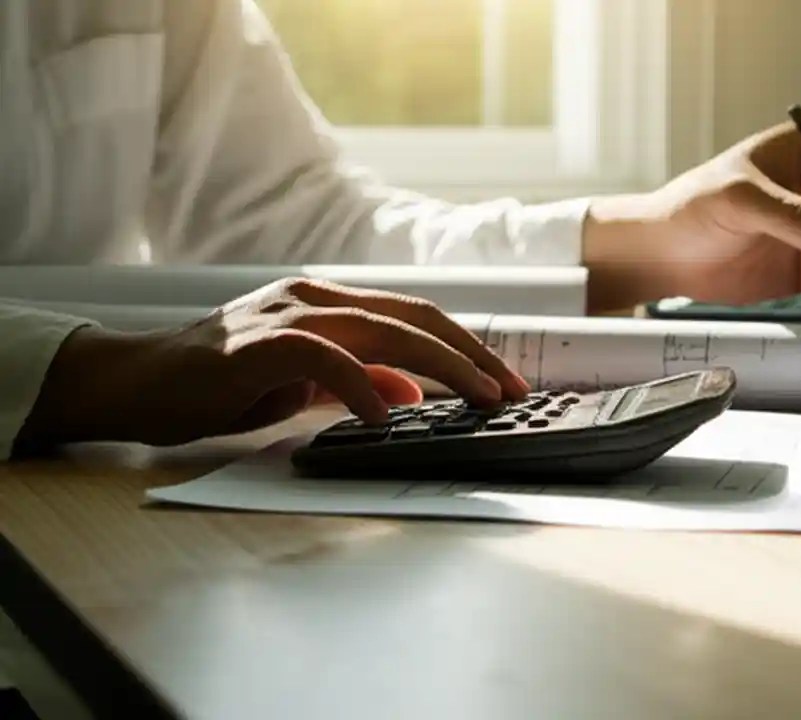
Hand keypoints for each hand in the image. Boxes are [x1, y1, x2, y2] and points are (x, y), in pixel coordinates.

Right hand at [18, 278, 528, 447]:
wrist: (141, 382)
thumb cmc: (223, 385)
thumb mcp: (306, 385)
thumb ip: (358, 380)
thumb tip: (412, 389)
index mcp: (332, 305)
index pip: (417, 318)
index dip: (467, 348)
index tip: (506, 381)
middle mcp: (318, 299)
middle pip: (415, 318)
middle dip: (472, 355)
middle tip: (510, 390)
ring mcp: (289, 314)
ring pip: (383, 330)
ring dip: (439, 365)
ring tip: (477, 398)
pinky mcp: (259, 342)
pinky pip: (324, 358)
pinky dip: (361, 384)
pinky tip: (387, 414)